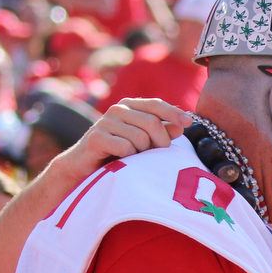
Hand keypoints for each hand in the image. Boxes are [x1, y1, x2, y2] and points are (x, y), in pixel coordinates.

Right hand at [47, 99, 191, 185]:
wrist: (83, 168)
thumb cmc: (116, 154)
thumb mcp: (142, 142)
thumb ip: (160, 132)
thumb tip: (180, 126)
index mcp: (130, 106)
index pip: (156, 104)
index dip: (173, 113)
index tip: (188, 123)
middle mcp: (118, 109)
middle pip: (152, 122)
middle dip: (160, 142)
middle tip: (156, 155)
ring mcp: (106, 121)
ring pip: (140, 137)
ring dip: (143, 153)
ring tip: (135, 159)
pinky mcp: (97, 137)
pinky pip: (125, 147)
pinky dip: (129, 158)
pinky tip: (122, 161)